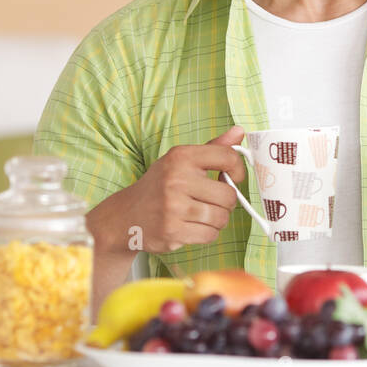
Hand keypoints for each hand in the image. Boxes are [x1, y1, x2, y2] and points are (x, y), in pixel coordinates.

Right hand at [91, 125, 246, 257]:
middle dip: (226, 202)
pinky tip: (192, 226)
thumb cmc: (160, 186)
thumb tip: (239, 131)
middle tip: (212, 201)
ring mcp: (174, 207)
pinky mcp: (173, 231)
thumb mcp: (180, 160)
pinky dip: (207, 233)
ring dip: (217, 219)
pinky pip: (210, 235)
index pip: (227, 158)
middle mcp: (177, 180)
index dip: (239, 169)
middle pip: (229, 195)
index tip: (234, 177)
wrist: (126, 216)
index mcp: (181, 157)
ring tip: (201, 214)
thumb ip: (213, 148)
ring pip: (221, 218)